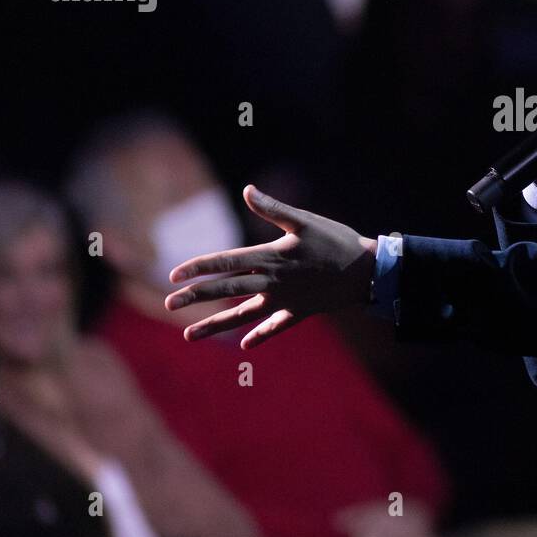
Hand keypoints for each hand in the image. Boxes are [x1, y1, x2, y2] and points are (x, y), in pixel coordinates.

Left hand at [164, 185, 376, 348]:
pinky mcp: (300, 312)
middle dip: (197, 297)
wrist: (367, 272)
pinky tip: (244, 346)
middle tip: (169, 304)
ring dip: (216, 324)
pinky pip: (275, 326)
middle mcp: (272, 282)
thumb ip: (273, 208)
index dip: (199, 267)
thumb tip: (247, 190)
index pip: (226, 262)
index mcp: (271, 257)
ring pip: (243, 314)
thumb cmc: (336, 241)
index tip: (173, 276)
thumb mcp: (305, 220)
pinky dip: (259, 335)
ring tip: (189, 335)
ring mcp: (285, 301)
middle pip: (227, 289)